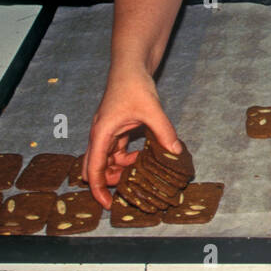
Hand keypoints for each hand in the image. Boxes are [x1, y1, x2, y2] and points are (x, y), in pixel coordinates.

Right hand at [85, 63, 182, 208]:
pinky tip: (141, 158)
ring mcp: (107, 131)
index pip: (94, 169)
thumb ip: (164, 131)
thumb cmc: (134, 84)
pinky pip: (117, 149)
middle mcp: (100, 134)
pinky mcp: (116, 127)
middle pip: (96, 166)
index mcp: (101, 133)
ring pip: (107, 159)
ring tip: (138, 176)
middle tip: (126, 191)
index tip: (107, 205)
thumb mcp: (152, 110)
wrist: (131, 65)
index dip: (98, 189)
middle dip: (108, 181)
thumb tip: (176, 151)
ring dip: (120, 169)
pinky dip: (126, 157)